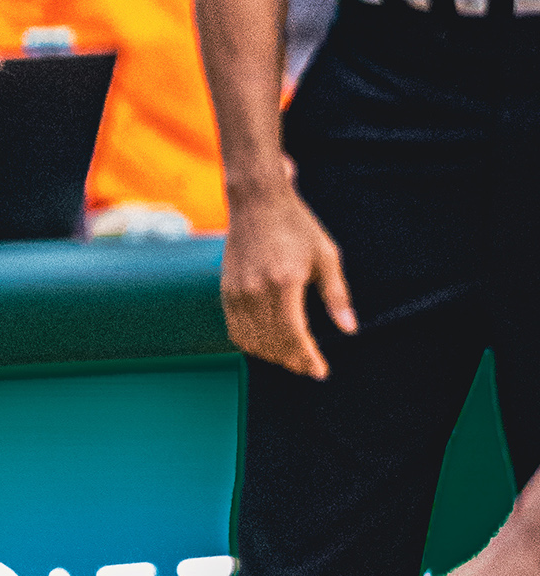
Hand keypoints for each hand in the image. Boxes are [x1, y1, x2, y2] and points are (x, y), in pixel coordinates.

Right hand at [220, 177, 356, 379]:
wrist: (257, 203)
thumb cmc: (295, 226)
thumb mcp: (326, 256)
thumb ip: (336, 295)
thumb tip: (348, 329)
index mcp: (284, 283)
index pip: (294, 335)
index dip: (307, 358)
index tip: (319, 371)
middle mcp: (256, 291)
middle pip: (273, 342)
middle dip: (292, 360)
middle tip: (308, 368)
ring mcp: (238, 292)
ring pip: (252, 340)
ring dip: (272, 356)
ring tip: (290, 359)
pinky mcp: (227, 291)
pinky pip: (236, 330)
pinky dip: (250, 344)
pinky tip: (265, 346)